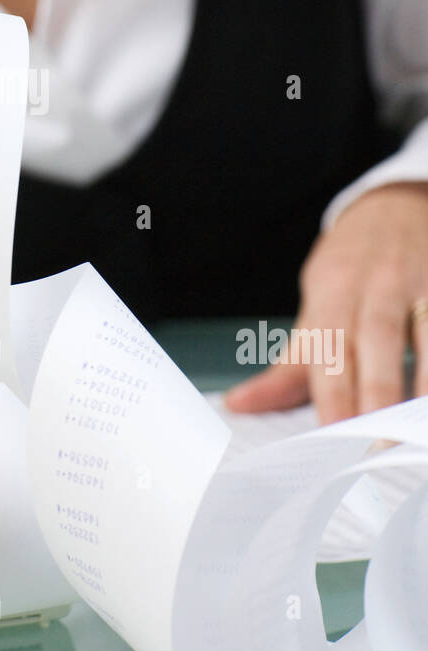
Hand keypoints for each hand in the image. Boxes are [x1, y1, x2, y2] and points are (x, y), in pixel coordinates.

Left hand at [224, 182, 427, 423]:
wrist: (393, 205)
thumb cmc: (350, 268)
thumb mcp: (316, 304)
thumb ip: (290, 364)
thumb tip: (240, 405)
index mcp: (330, 290)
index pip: (326, 347)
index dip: (331, 395)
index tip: (332, 440)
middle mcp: (374, 282)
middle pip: (373, 339)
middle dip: (374, 392)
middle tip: (374, 444)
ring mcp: (417, 280)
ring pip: (423, 333)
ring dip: (421, 382)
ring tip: (411, 429)